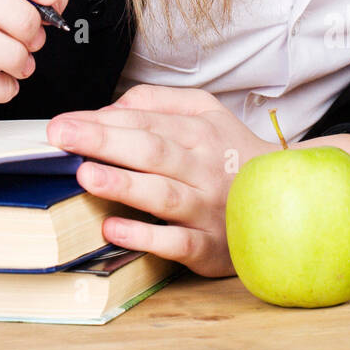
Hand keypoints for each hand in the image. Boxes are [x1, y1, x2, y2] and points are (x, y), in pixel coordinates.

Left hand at [46, 84, 277, 276]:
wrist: (287, 200)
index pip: (145, 122)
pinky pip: (177, 242)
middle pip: (152, 151)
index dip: (102, 121)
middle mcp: (203, 169)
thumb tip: (110, 109)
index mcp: (199, 132)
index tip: (63, 123)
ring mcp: (207, 209)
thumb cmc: (230, 154)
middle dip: (104, 142)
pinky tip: (114, 229)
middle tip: (62, 137)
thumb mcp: (205, 111)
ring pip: (163, 195)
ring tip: (85, 175)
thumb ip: (158, 102)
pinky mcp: (209, 247)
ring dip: (123, 185)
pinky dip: (145, 237)